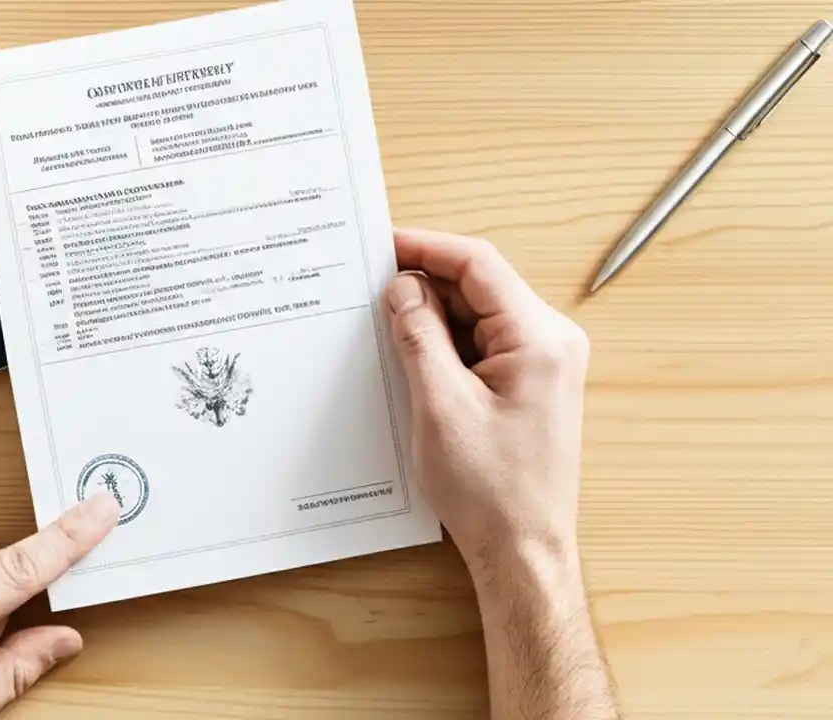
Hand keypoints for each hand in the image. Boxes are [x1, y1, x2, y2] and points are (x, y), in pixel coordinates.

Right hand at [385, 228, 588, 565]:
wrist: (522, 549)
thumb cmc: (491, 491)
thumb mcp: (440, 406)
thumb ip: (420, 337)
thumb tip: (404, 288)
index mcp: (539, 339)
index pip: (479, 265)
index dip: (427, 248)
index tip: (384, 245)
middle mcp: (551, 342)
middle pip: (480, 286)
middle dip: (425, 284)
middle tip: (371, 291)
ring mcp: (544, 363)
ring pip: (478, 314)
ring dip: (433, 317)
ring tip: (387, 330)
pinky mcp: (530, 383)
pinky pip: (483, 343)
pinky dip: (447, 342)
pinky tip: (413, 356)